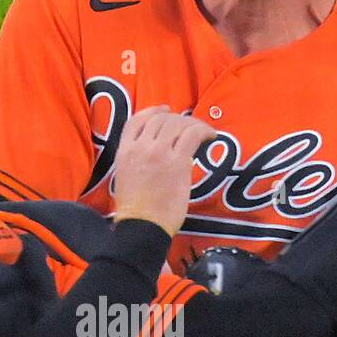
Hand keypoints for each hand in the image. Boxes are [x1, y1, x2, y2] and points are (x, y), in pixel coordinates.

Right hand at [112, 106, 213, 236]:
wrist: (141, 226)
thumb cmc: (136, 211)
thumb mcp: (126, 178)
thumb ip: (139, 161)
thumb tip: (165, 153)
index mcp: (125, 152)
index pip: (136, 121)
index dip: (153, 111)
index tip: (165, 110)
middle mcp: (140, 147)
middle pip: (160, 119)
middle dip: (177, 119)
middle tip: (190, 127)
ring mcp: (159, 153)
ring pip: (177, 123)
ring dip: (193, 124)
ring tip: (204, 132)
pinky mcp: (177, 162)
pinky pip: (193, 135)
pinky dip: (204, 131)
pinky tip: (212, 137)